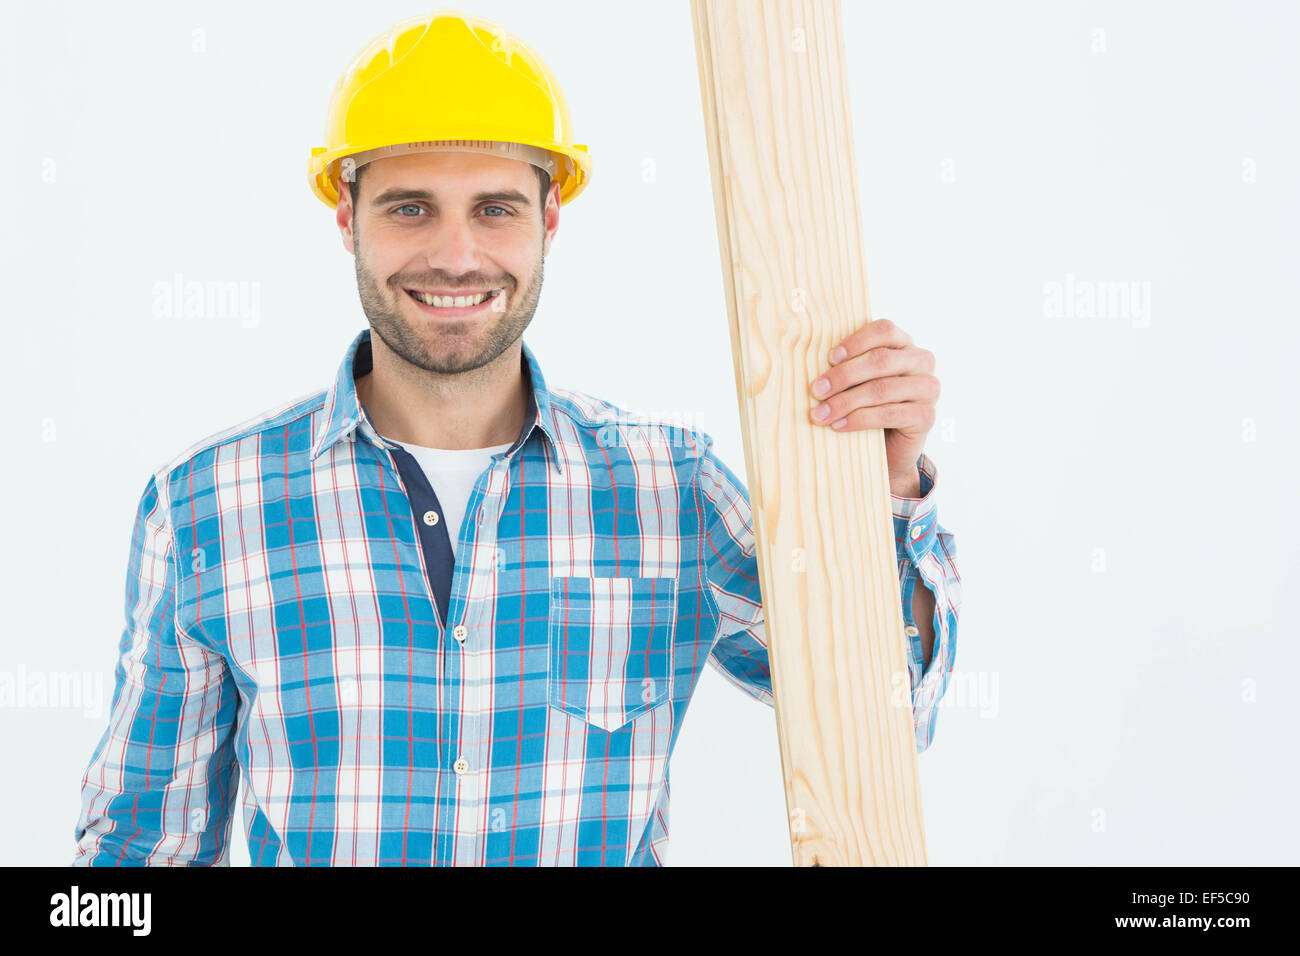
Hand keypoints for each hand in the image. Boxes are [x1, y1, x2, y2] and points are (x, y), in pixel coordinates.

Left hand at [807, 317, 939, 495]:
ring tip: (820, 414)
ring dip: (845, 401)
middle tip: (815, 390)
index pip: (884, 330)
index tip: (829, 358)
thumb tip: (807, 359)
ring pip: (882, 389)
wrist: (890, 449)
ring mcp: (928, 389)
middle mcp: (922, 362)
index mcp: (905, 344)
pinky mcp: (927, 416)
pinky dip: (859, 420)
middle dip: (843, 376)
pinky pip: (888, 414)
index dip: (856, 341)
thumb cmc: (868, 406)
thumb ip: (847, 366)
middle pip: (881, 361)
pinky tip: (838, 426)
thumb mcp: (858, 381)